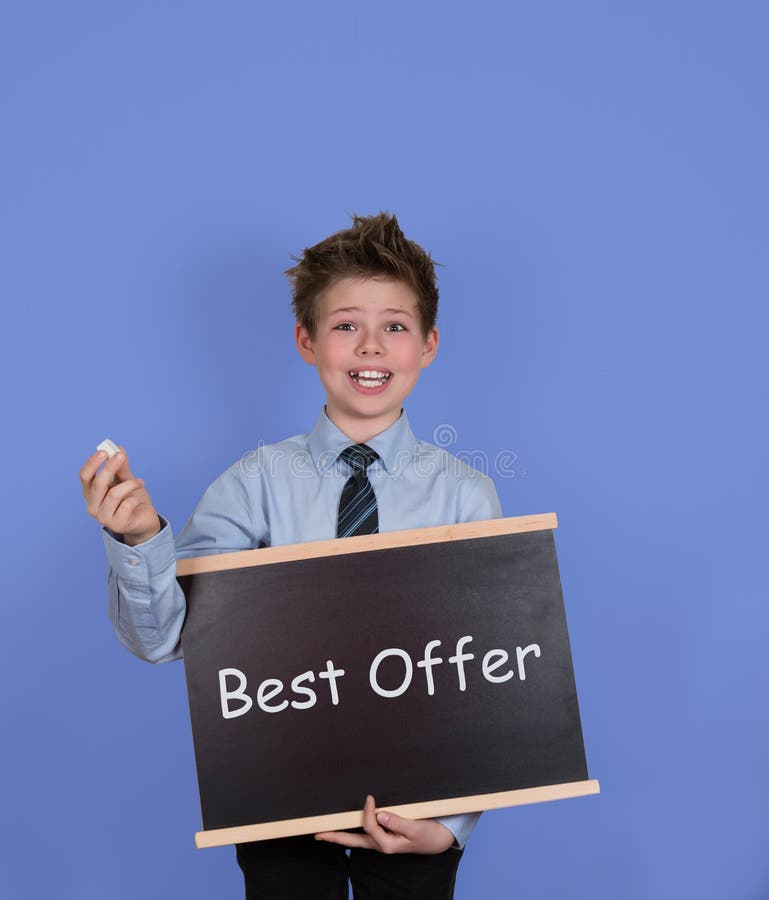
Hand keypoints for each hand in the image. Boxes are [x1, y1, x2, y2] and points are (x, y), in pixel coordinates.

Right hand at [80, 447, 159, 545]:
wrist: (144, 521)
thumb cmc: (132, 500)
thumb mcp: (126, 480)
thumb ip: (121, 467)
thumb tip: (118, 449)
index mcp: (91, 493)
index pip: (85, 476)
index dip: (93, 463)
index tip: (105, 451)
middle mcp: (93, 505)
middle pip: (97, 483)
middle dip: (109, 467)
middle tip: (121, 456)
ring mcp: (103, 517)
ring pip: (113, 494)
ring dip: (130, 484)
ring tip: (140, 482)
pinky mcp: (117, 525)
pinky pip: (126, 505)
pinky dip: (134, 498)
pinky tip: (138, 500)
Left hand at [315, 795, 454, 854]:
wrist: (436, 839)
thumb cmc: (426, 834)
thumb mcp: (415, 829)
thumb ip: (398, 823)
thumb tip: (380, 815)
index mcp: (387, 844)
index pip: (370, 827)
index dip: (367, 812)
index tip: (369, 797)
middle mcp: (380, 844)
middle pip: (353, 841)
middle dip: (335, 837)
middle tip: (317, 834)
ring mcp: (380, 841)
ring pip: (356, 838)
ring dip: (341, 834)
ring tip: (326, 830)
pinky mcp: (383, 835)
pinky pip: (365, 832)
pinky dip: (354, 828)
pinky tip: (346, 824)